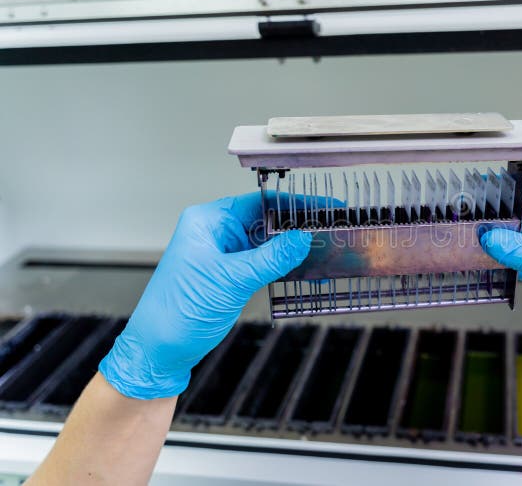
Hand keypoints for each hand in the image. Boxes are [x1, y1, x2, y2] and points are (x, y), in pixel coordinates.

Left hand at [100, 192, 311, 398]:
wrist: (159, 353)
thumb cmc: (178, 313)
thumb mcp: (231, 281)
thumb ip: (271, 258)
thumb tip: (301, 238)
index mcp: (207, 222)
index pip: (259, 202)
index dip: (294, 204)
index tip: (323, 207)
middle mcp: (215, 233)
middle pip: (265, 220)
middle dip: (296, 226)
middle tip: (329, 229)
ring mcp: (222, 255)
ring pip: (266, 243)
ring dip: (291, 248)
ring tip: (322, 249)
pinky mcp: (229, 275)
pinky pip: (262, 262)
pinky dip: (282, 265)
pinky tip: (302, 269)